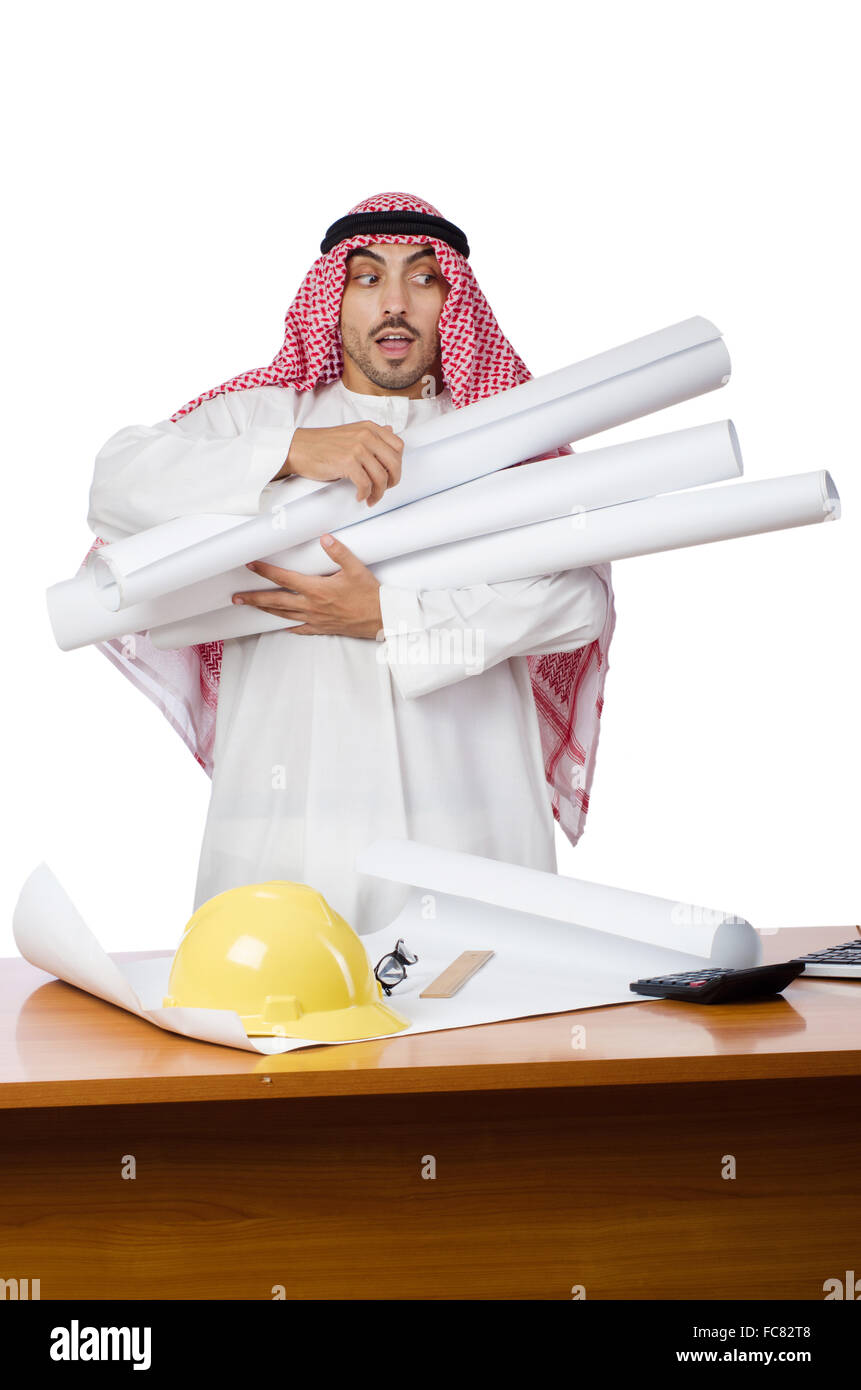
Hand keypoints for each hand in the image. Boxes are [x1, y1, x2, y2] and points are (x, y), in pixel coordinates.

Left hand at [233, 535, 383, 638]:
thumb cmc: (370, 595)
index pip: (284, 579)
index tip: (250, 565)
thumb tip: (324, 538)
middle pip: (276, 601)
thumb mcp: (356, 569)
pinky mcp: (323, 628)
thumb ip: (339, 553)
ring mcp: (316, 619)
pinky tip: (282, 626)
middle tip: (236, 598)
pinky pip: (302, 628)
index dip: (265, 571)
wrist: (382, 619)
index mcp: (317, 589)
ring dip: (265, 611)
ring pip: (284, 615)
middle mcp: (312, 606)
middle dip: (255, 598)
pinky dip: (289, 627)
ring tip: (250, 608)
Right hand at [279, 421, 403, 504]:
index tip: (389, 475)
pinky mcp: (347, 462)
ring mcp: (357, 448)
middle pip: (394, 463)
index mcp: (370, 428)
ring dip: (378, 493)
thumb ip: (372, 434)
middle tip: (384, 490)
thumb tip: (391, 431)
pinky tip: (359, 496)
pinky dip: (365, 494)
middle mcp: (366, 436)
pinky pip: (365, 484)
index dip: (397, 464)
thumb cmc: (323, 444)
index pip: (399, 446)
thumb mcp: (352, 432)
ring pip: (381, 476)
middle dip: (392, 481)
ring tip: (371, 498)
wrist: (299, 448)